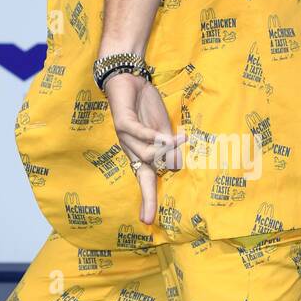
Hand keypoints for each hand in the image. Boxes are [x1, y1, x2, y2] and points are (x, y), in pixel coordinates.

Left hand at [103, 72, 186, 224]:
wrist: (128, 80)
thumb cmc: (145, 106)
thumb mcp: (162, 130)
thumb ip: (169, 148)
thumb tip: (178, 166)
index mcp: (141, 153)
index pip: (145, 180)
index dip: (147, 200)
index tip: (147, 221)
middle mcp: (131, 150)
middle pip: (142, 176)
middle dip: (147, 195)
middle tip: (149, 215)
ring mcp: (125, 138)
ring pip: (146, 155)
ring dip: (165, 149)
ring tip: (178, 139)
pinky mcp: (123, 123)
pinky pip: (139, 135)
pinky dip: (153, 137)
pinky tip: (164, 135)